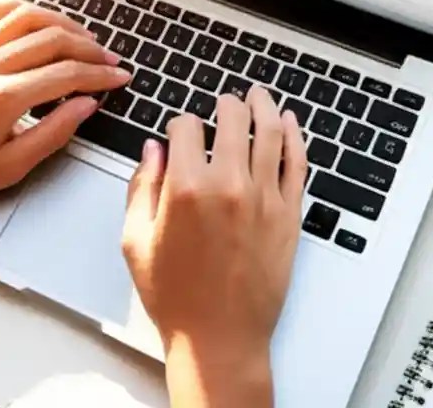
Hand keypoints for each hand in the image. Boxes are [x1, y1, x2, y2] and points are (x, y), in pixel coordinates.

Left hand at [0, 0, 131, 219]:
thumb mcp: (9, 169)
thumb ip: (53, 134)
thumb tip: (87, 105)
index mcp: (1, 99)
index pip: (66, 75)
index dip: (100, 76)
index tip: (120, 79)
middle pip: (52, 39)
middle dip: (90, 49)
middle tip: (109, 62)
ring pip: (26, 17)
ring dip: (62, 23)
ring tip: (82, 39)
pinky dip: (20, 10)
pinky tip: (37, 20)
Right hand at [122, 87, 307, 407]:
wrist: (219, 338)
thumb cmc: (176, 297)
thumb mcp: (136, 241)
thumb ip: (142, 187)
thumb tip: (152, 151)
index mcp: (186, 188)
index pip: (186, 127)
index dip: (179, 125)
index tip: (179, 133)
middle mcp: (230, 186)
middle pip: (232, 118)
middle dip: (225, 104)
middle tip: (224, 103)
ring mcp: (265, 198)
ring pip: (270, 131)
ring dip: (263, 105)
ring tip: (258, 94)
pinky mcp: (290, 215)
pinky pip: (297, 162)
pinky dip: (295, 136)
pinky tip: (289, 123)